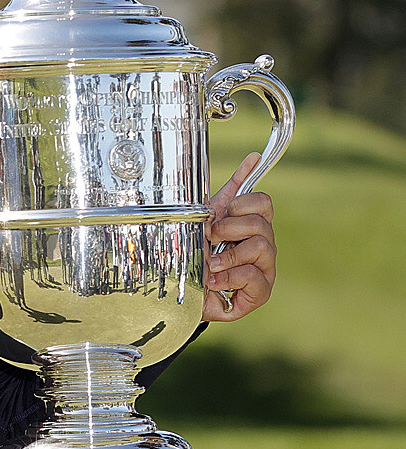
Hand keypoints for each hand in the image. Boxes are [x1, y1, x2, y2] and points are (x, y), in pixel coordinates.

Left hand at [202, 152, 276, 321]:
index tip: (221, 214)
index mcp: (251, 225)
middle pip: (261, 223)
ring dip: (229, 254)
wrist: (183, 290)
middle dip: (228, 229)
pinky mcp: (261, 292)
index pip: (264, 202)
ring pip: (261, 247)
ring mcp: (265, 269)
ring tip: (211, 264)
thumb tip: (255, 157)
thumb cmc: (196, 253)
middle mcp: (264, 244)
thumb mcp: (206, 217)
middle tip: (209, 239)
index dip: (242, 204)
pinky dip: (230, 276)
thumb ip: (230, 189)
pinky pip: (254, 275)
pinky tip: (214, 281)